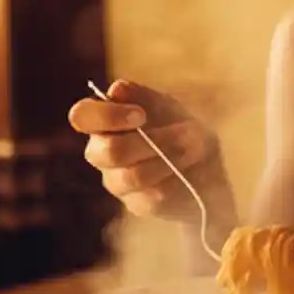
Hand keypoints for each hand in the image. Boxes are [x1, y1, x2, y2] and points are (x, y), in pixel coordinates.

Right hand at [67, 80, 233, 223]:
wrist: (210, 172)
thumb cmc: (186, 134)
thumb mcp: (174, 110)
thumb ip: (147, 100)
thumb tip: (117, 89)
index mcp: (107, 123)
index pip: (83, 116)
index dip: (107, 115)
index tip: (140, 115)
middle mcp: (103, 153)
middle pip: (104, 152)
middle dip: (146, 142)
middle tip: (182, 134)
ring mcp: (117, 181)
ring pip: (130, 176)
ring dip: (169, 159)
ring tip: (193, 149)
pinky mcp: (138, 204)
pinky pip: (152, 197)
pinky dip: (178, 179)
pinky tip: (190, 170)